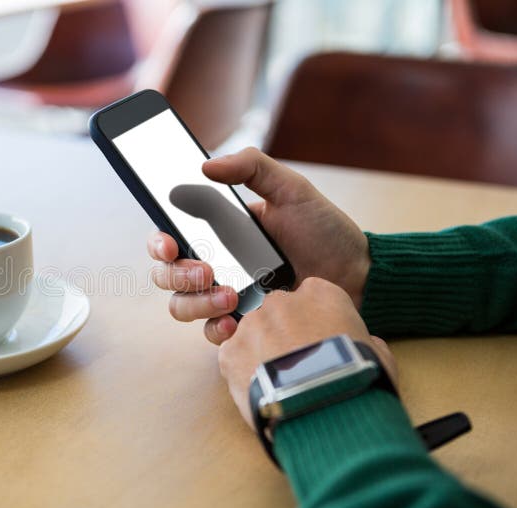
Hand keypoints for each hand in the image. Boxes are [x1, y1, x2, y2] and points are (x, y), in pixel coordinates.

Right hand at [148, 147, 370, 344]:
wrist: (357, 274)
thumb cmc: (324, 230)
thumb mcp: (291, 189)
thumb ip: (251, 166)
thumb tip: (206, 165)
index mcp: (217, 232)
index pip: (169, 236)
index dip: (159, 243)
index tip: (171, 244)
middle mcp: (214, 265)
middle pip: (166, 275)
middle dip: (178, 275)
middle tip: (208, 272)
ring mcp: (225, 296)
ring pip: (182, 306)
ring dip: (197, 303)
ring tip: (232, 297)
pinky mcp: (242, 324)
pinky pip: (210, 333)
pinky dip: (216, 329)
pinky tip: (235, 321)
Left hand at [217, 277, 396, 427]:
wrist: (326, 408)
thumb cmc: (357, 380)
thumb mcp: (378, 354)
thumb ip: (365, 339)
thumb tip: (366, 343)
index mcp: (321, 294)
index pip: (311, 297)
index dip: (314, 322)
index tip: (317, 341)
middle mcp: (282, 302)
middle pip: (278, 312)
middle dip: (284, 333)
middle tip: (296, 364)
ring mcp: (252, 324)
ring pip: (253, 333)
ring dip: (261, 351)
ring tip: (279, 382)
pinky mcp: (231, 351)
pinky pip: (234, 356)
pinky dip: (243, 371)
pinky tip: (261, 389)